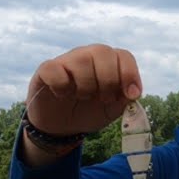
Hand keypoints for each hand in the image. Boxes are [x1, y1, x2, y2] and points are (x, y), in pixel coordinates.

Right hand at [25, 44, 142, 135]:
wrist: (61, 126)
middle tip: (103, 99)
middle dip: (108, 81)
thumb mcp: (111, 110)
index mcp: (108, 63)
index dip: (130, 74)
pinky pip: (55, 69)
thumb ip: (124, 101)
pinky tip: (62, 95)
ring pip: (81, 60)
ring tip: (82, 97)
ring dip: (86, 86)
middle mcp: (88, 55)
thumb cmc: (89, 111)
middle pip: (103, 52)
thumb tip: (132, 93)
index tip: (131, 95)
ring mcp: (67, 60)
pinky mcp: (46, 69)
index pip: (124, 56)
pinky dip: (61, 86)